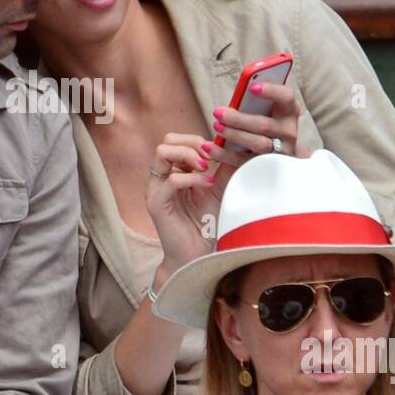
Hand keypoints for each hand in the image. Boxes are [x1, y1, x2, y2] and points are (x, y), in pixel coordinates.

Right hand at [145, 133, 246, 271]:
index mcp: (172, 172)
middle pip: (167, 140)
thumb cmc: (207, 224)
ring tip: (206, 167)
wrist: (198, 255)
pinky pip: (172, 180)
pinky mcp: (156, 203)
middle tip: (211, 157)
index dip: (198, 139)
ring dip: (188, 155)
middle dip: (192, 143)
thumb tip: (239, 143)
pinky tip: (208, 185)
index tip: (218, 150)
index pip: (176, 140)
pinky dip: (193, 178)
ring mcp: (155, 189)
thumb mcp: (219, 188)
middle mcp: (160, 177)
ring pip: (162, 152)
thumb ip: (225, 166)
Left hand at [211, 80, 309, 158]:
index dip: (272, 91)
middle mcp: (288, 132)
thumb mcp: (266, 110)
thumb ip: (256, 100)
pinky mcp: (265, 167)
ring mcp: (279, 151)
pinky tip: (209, 147)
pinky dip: (224, 154)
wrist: (278, 156)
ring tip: (216, 126)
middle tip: (218, 112)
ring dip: (234, 135)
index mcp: (289, 111)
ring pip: (257, 144)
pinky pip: (243, 161)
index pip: (286, 98)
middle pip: (265, 125)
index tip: (252, 87)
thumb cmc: (265, 123)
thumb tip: (241, 89)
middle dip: (239, 119)